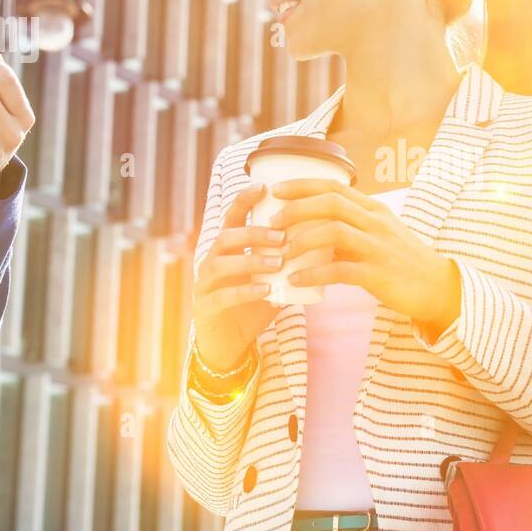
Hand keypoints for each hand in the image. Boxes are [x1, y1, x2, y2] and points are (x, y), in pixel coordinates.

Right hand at [192, 183, 289, 369]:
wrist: (228, 343)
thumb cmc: (253, 304)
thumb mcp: (271, 277)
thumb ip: (288, 259)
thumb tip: (326, 238)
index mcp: (227, 249)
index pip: (232, 217)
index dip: (244, 200)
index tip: (265, 187)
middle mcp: (211, 260)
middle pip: (226, 237)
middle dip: (254, 233)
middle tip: (282, 236)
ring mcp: (205, 284)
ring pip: (221, 264)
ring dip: (251, 260)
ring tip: (278, 262)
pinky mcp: (206, 308)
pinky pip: (223, 296)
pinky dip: (246, 291)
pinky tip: (266, 290)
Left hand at [269, 178, 461, 331]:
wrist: (436, 287)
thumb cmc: (403, 260)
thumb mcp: (380, 234)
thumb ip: (351, 229)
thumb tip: (312, 231)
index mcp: (374, 209)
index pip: (335, 187)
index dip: (302, 185)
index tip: (276, 189)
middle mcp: (376, 222)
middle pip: (330, 203)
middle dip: (296, 208)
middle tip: (272, 220)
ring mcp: (378, 247)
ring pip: (333, 232)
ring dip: (301, 240)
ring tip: (281, 252)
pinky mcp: (377, 274)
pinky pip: (339, 270)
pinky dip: (313, 274)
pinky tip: (296, 280)